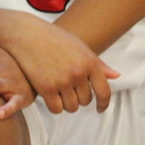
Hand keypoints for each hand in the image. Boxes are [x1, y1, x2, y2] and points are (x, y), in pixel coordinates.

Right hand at [2, 16, 118, 114]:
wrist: (28, 34)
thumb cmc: (55, 39)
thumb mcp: (80, 47)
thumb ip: (98, 64)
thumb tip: (116, 76)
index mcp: (90, 61)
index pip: (104, 91)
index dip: (104, 103)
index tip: (100, 109)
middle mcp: (79, 73)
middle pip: (86, 100)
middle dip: (80, 98)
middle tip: (70, 88)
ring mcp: (62, 81)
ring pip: (72, 107)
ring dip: (68, 103)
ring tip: (61, 91)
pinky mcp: (46, 88)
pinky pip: (56, 109)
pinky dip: (55, 106)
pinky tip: (51, 96)